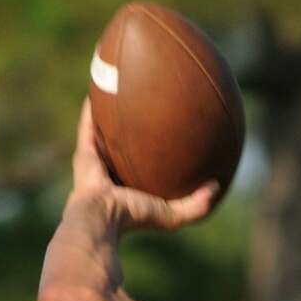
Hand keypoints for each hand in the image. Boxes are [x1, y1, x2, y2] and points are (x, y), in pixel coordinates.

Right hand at [68, 97, 219, 235]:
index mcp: (130, 188)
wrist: (101, 216)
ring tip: (120, 85)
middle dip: (132, 128)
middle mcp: (112, 173)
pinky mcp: (84, 151)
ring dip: (110, 112)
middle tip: (146, 104)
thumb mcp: (172, 215)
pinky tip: (101, 83)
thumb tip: (216, 186)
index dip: (153, 152)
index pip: (143, 166)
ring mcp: (96, 162)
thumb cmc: (135, 217)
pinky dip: (94, 106)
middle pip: (124, 145)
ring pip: (105, 132)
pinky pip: (89, 123)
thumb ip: (195, 205)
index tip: (166, 135)